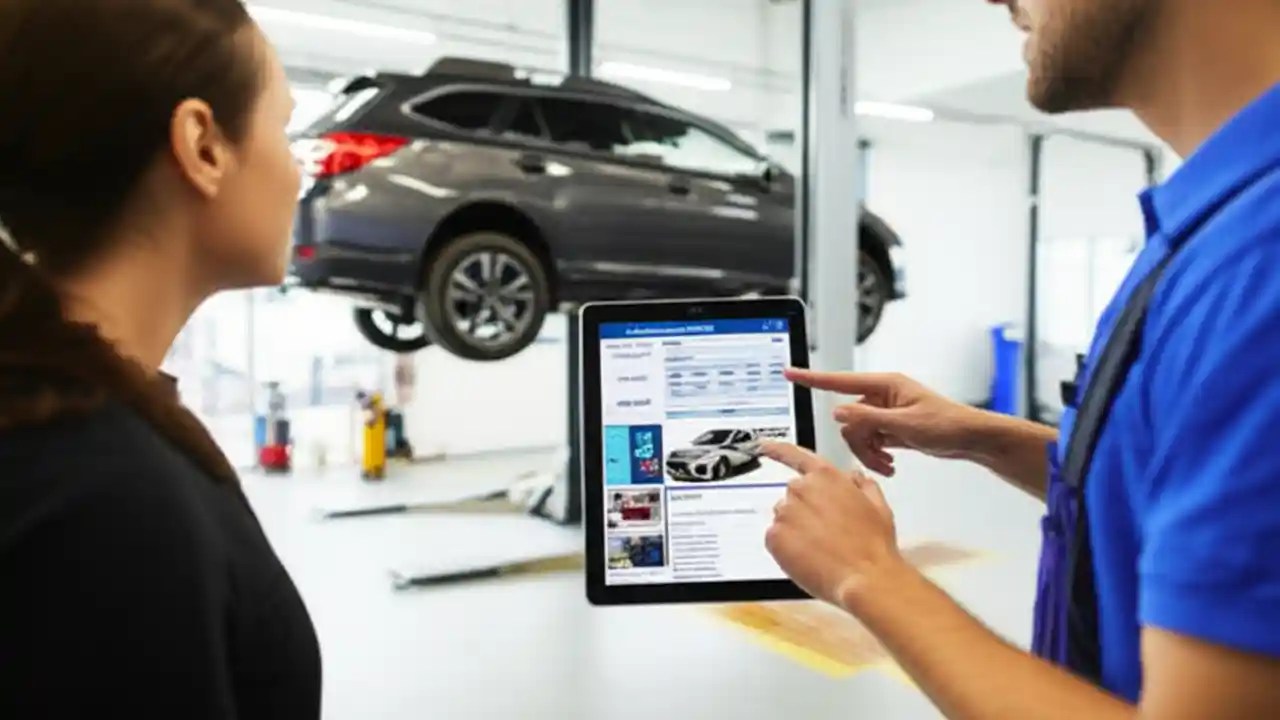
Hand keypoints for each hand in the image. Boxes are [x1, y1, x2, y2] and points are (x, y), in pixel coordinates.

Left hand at [760, 441, 902, 612]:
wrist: (865, 577)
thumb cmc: (873, 544)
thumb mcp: (878, 506)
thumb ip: (862, 485)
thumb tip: (854, 478)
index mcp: (825, 476)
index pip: (795, 456)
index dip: (777, 450)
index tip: (763, 445)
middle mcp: (801, 489)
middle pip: (793, 496)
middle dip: (805, 511)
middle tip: (825, 533)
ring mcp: (785, 512)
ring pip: (784, 518)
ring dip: (796, 530)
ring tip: (821, 548)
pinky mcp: (774, 537)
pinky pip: (776, 539)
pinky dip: (788, 549)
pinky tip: (809, 558)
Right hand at [785, 369, 984, 476]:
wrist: (969, 439)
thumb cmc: (946, 424)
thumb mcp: (906, 424)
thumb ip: (870, 418)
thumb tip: (838, 412)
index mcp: (884, 385)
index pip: (839, 381)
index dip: (812, 378)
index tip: (790, 373)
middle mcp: (881, 396)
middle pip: (849, 419)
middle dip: (860, 443)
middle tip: (879, 458)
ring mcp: (884, 413)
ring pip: (858, 434)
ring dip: (868, 453)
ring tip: (887, 466)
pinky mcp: (890, 428)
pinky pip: (870, 442)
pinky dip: (876, 456)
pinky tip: (890, 465)